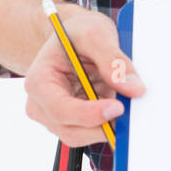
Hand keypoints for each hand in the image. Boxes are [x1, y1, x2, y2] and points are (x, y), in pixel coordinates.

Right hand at [24, 4, 144, 146]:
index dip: (89, 114)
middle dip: (103, 124)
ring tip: (121, 98)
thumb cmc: (77, 34)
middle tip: (129, 108)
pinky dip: (108, 122)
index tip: (117, 108)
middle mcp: (42, 105)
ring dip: (107, 124)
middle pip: (72, 130)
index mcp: (39, 81)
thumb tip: (132, 87)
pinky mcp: (72, 122)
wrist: (73, 38)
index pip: (60, 109)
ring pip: (84, 136)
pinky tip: (115, 103)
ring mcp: (55, 117)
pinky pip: (92, 132)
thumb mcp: (94, 34)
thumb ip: (112, 60)